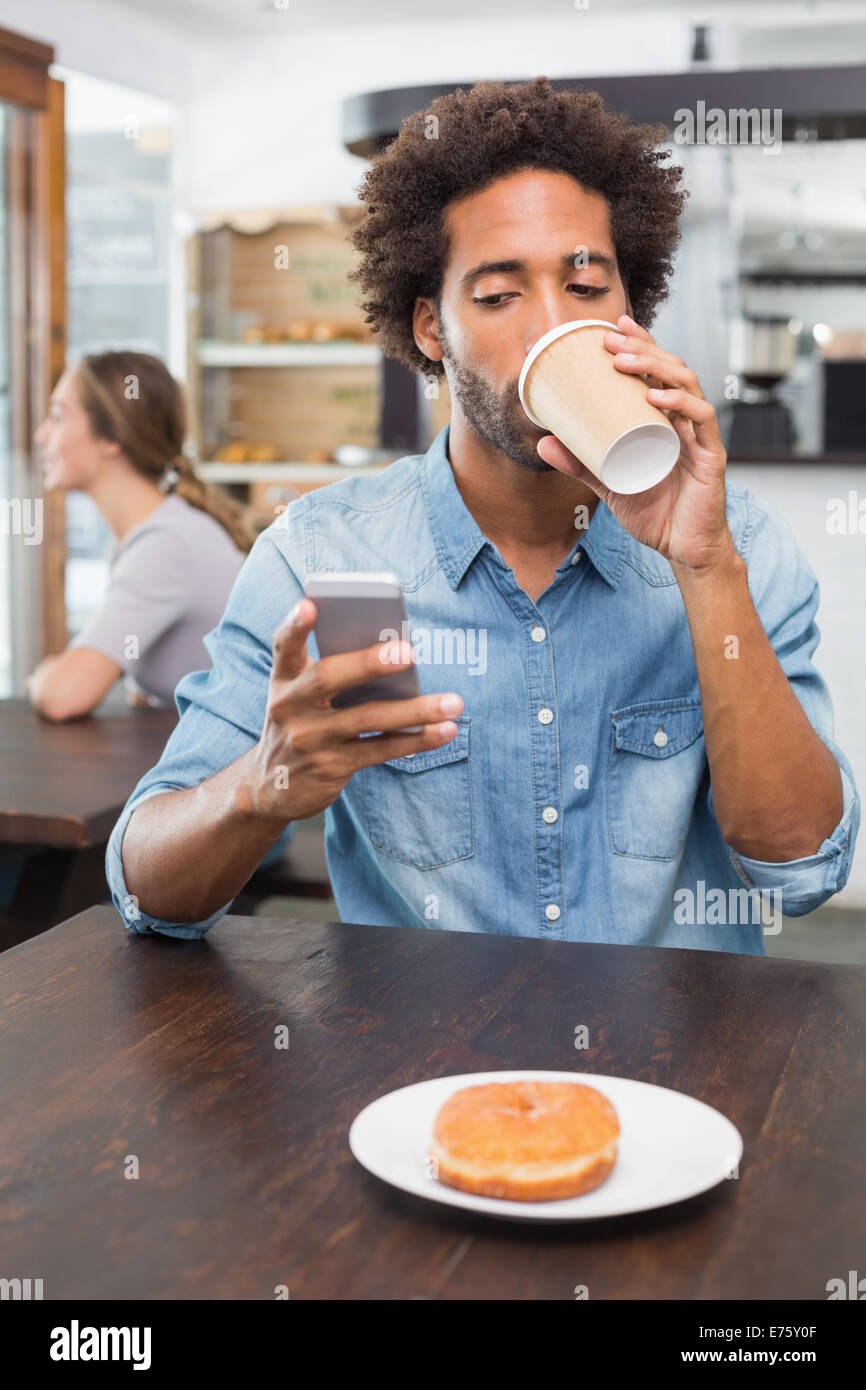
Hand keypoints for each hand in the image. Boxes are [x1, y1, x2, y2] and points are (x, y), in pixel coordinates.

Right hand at [247, 598, 463, 820]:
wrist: (271, 788)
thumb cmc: (301, 723)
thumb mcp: (300, 696)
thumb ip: (334, 672)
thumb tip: (396, 652)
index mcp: (284, 679)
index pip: (284, 646)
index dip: (295, 626)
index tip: (310, 605)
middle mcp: (290, 707)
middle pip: (329, 678)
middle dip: (369, 663)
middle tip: (409, 652)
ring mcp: (311, 739)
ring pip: (367, 718)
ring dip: (415, 710)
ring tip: (454, 702)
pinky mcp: (332, 767)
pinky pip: (381, 749)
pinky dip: (416, 740)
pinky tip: (445, 730)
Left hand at [536, 313, 735, 572]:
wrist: (683, 548)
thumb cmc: (654, 512)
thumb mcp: (608, 482)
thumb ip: (580, 462)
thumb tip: (543, 441)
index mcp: (666, 419)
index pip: (656, 370)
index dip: (639, 343)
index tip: (611, 325)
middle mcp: (685, 420)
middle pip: (671, 368)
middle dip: (641, 347)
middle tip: (608, 338)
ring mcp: (699, 435)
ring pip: (687, 384)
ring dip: (655, 366)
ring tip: (623, 360)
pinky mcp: (710, 455)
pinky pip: (701, 419)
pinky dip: (679, 403)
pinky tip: (656, 395)